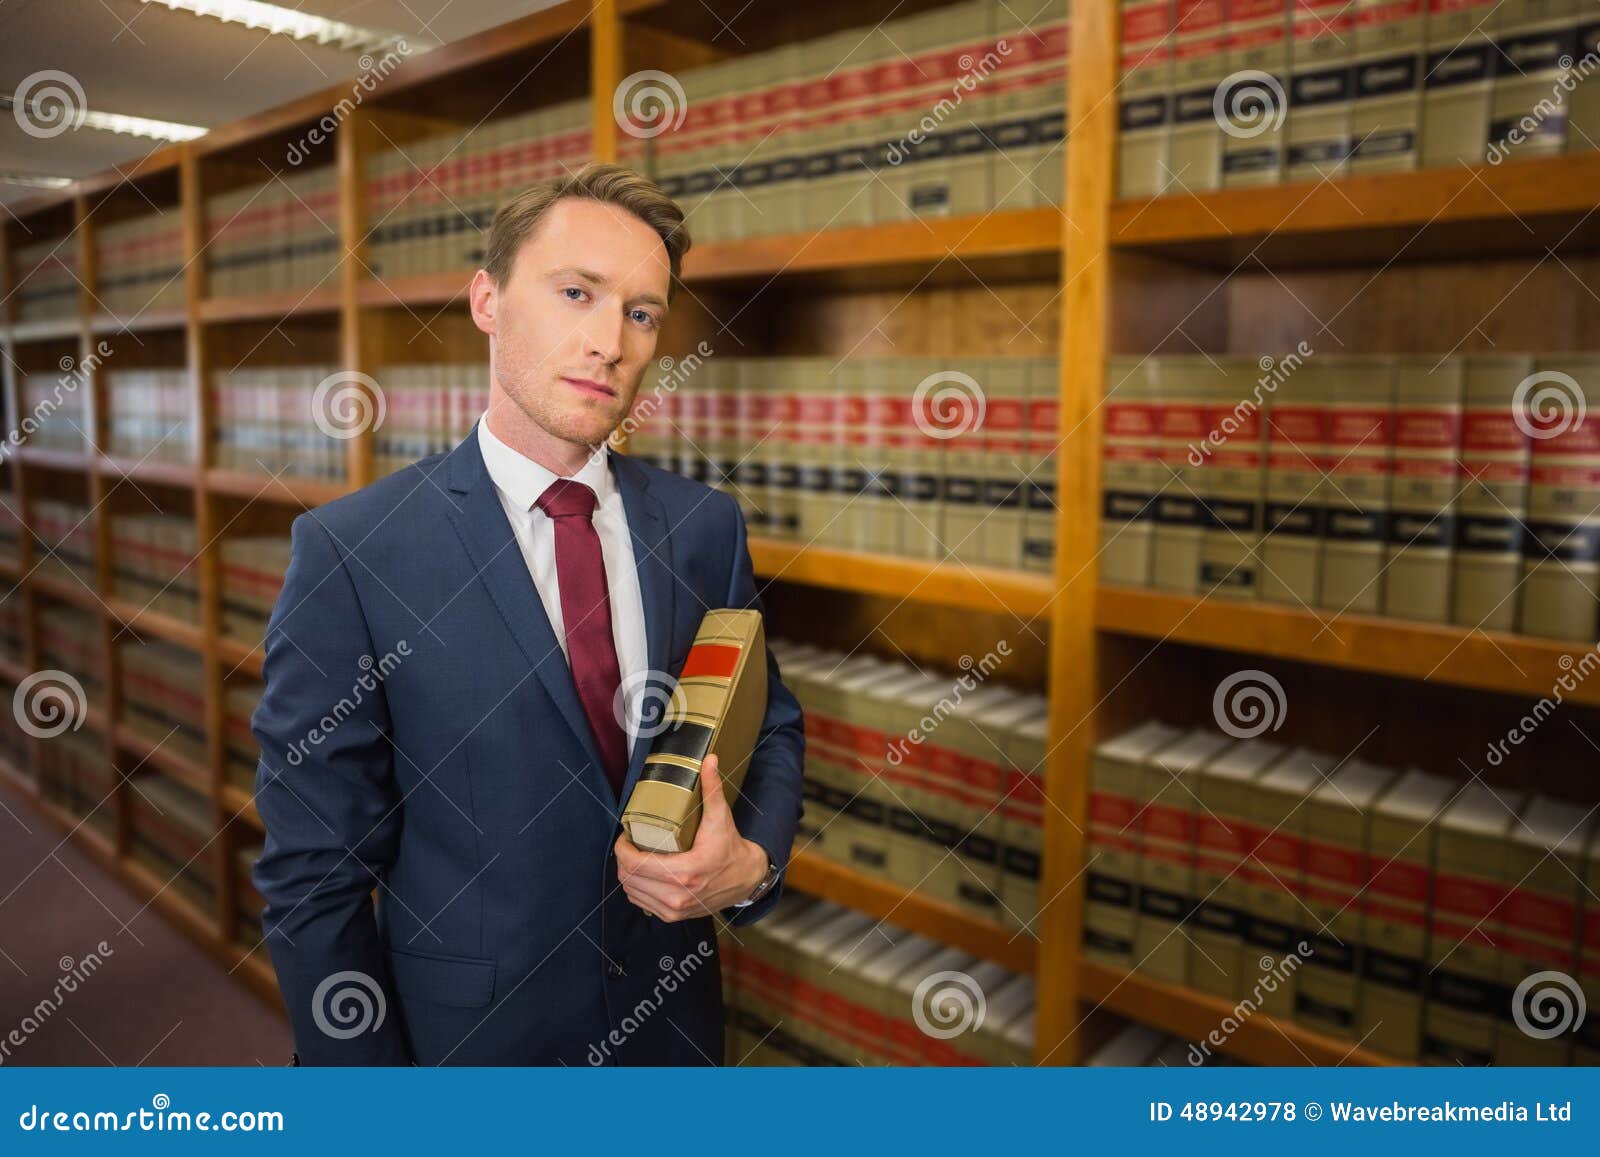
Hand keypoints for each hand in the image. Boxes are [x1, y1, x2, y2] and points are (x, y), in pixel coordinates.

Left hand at [614, 753, 768, 921]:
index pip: (634, 864)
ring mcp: (674, 909)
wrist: (747, 878)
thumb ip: (712, 788)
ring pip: (631, 892)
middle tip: (628, 843)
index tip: (625, 835)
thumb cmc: (731, 847)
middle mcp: (677, 896)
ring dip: (627, 874)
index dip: (622, 848)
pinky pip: (641, 903)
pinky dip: (636, 888)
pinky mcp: (674, 916)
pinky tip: (643, 874)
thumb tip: (710, 760)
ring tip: (634, 856)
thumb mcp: (721, 817)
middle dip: (622, 859)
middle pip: (628, 879)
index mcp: (685, 873)